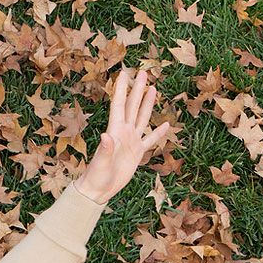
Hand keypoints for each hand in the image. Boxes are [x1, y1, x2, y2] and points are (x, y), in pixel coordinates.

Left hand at [75, 68, 172, 203]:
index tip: (124, 73)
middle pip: (133, 106)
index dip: (121, 89)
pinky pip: (150, 139)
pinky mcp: (137, 152)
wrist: (99, 189)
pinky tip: (167, 124)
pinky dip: (159, 132)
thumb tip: (106, 137)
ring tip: (153, 89)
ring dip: (147, 104)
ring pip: (142, 118)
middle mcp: (123, 132)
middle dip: (138, 89)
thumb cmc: (96, 176)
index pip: (119, 105)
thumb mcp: (101, 162)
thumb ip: (105, 149)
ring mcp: (131, 141)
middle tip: (144, 73)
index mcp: (115, 131)